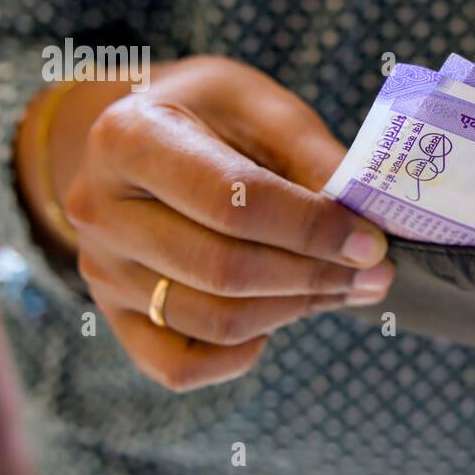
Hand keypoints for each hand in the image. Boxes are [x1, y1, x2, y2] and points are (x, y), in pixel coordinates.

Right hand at [57, 56, 392, 391]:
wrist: (138, 137)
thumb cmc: (209, 116)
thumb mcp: (260, 107)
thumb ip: (313, 158)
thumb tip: (370, 220)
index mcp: (129, 138)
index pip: (233, 202)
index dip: (312, 228)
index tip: (372, 241)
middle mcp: (99, 210)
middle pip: (224, 269)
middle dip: (314, 276)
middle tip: (375, 271)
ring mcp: (101, 271)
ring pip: (213, 321)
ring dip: (294, 310)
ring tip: (344, 287)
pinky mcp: (113, 317)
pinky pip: (180, 367)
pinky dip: (239, 356)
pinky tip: (276, 317)